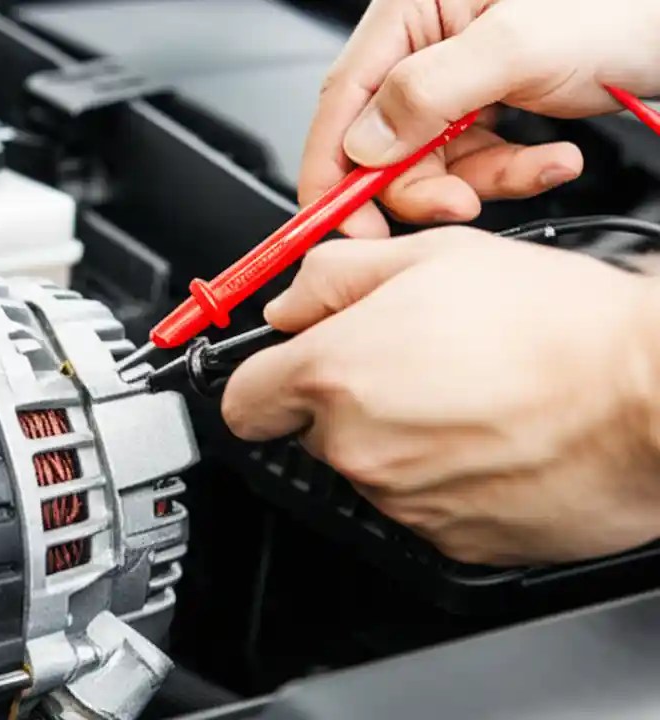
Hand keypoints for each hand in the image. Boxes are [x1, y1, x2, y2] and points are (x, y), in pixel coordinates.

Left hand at [222, 228, 659, 565]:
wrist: (652, 393)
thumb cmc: (558, 324)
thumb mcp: (433, 256)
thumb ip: (335, 278)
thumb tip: (289, 305)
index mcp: (335, 375)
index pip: (242, 401)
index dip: (265, 382)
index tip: (288, 375)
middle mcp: (358, 447)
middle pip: (311, 433)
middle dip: (346, 402)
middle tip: (415, 365)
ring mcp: (404, 502)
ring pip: (371, 471)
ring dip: (400, 441)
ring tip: (471, 397)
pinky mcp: (453, 541)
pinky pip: (424, 509)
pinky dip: (446, 481)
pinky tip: (494, 439)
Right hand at [303, 0, 659, 236]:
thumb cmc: (618, 2)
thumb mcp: (516, 44)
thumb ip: (428, 93)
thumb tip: (364, 143)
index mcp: (411, 11)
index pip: (342, 98)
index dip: (330, 167)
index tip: (335, 221)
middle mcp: (423, 45)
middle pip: (380, 141)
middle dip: (417, 185)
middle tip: (455, 207)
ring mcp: (453, 80)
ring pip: (429, 161)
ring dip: (478, 182)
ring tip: (534, 170)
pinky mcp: (485, 106)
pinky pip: (473, 161)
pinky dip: (508, 173)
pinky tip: (548, 161)